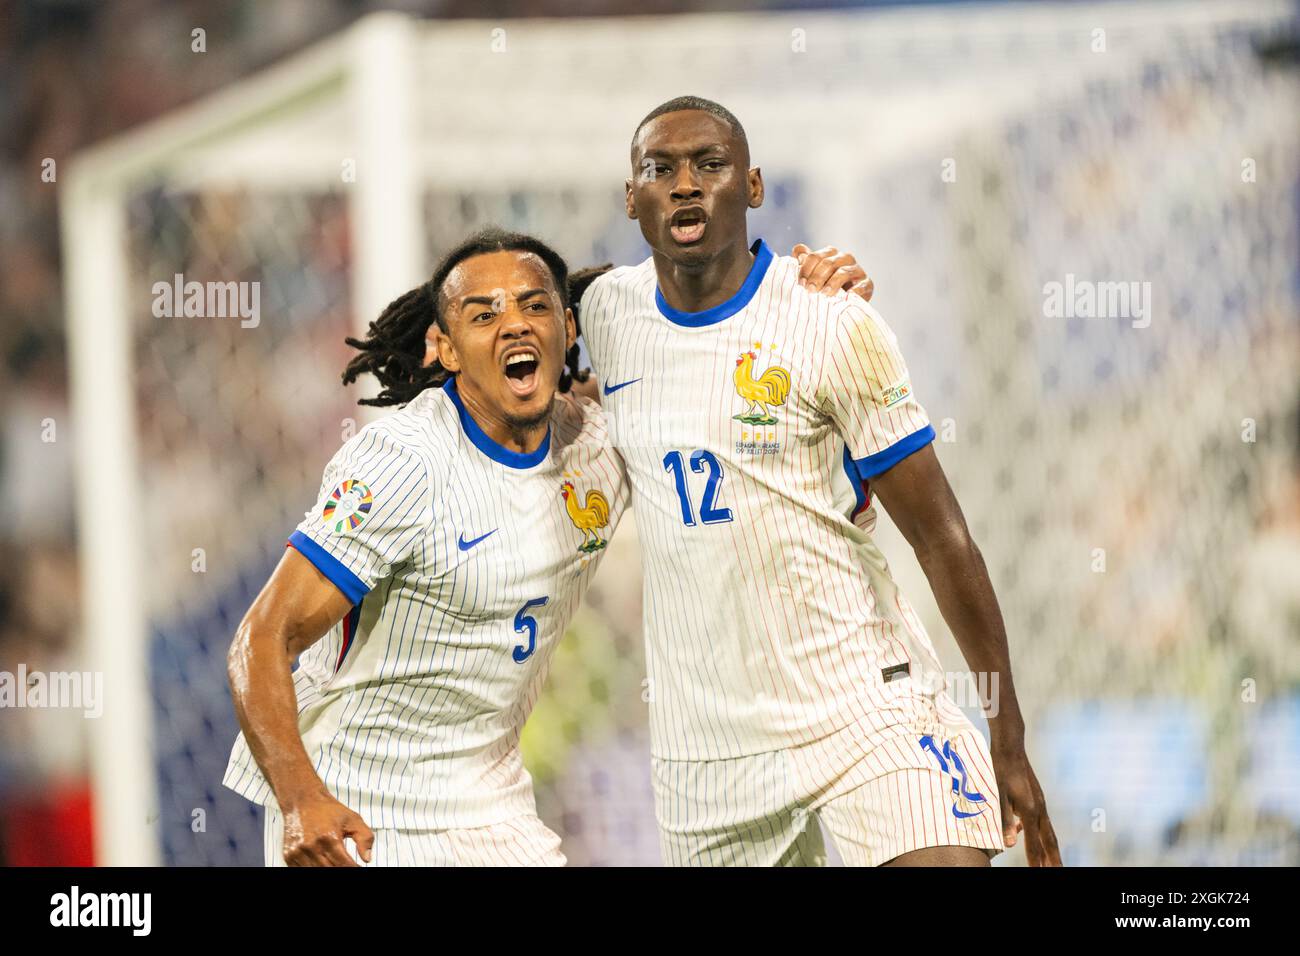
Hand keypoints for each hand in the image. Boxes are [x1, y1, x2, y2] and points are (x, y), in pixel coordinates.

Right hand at [280, 791, 375, 866]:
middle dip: (341, 870)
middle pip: (330, 870)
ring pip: (315, 872)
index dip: (353, 869)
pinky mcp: (289, 855)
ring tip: (336, 864)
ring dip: (327, 870)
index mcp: (329, 837)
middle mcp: (312, 846)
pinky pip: (301, 870)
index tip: (358, 868)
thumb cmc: (329, 810)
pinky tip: (322, 863)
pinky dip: (313, 869)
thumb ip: (364, 838)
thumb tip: (367, 859)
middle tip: (347, 865)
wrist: (303, 801)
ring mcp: (298, 852)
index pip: (344, 864)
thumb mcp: (353, 819)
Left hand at [791, 243, 873, 301]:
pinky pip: (861, 286)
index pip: (815, 257)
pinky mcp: (867, 284)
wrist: (845, 304)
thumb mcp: (812, 275)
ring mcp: (857, 270)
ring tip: (825, 294)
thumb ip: (804, 263)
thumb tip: (799, 253)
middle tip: (810, 290)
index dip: (806, 269)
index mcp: (830, 254)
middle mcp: (845, 258)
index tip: (801, 283)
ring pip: (843, 272)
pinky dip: (854, 292)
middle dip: (817, 277)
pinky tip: (846, 298)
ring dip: (832, 283)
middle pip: (828, 263)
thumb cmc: (825, 286)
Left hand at [990, 741, 1061, 865]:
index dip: (1036, 861)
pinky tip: (1026, 833)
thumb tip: (1010, 844)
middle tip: (1057, 873)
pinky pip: (1040, 821)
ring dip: (1050, 850)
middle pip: (1049, 841)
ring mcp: (1040, 803)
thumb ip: (1004, 821)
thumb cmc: (1000, 770)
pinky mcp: (1036, 798)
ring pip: (1048, 832)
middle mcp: (1039, 809)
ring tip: (1050, 863)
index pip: (1035, 844)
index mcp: (1030, 811)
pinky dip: (1038, 833)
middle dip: (1053, 860)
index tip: (1038, 873)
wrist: (1010, 748)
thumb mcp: (998, 796)